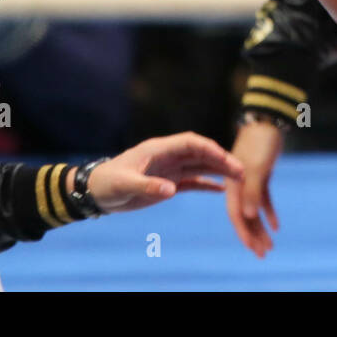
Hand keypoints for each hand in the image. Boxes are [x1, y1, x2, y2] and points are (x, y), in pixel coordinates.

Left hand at [87, 132, 243, 213]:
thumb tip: (171, 189)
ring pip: (200, 166)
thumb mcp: (125, 185)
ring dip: (219, 171)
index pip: (191, 143)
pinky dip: (207, 184)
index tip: (226, 159)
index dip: (210, 148)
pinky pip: (192, 181)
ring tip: (239, 179)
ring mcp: (169, 169)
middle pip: (200, 154)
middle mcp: (168, 156)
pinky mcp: (167, 184)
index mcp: (159, 149)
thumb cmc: (107, 184)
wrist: (95, 194)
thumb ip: (148, 186)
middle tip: (241, 172)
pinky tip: (222, 190)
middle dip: (221, 160)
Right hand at [224, 119, 284, 256]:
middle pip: (245, 217)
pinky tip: (276, 226)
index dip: (244, 233)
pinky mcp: (261, 176)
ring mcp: (250, 181)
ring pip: (254, 211)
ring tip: (270, 246)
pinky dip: (269, 213)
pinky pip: (263, 200)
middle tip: (263, 255)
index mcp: (234, 185)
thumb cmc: (260, 142)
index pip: (237, 215)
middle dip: (253, 236)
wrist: (267, 121)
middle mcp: (239, 186)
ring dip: (261, 228)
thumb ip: (252, 192)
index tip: (252, 250)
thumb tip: (249, 217)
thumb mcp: (258, 167)